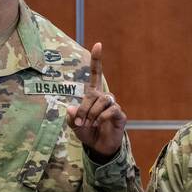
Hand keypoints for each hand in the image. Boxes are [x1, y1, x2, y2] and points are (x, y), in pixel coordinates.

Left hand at [68, 42, 126, 159]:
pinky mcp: (120, 115)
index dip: (96, 60)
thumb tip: (72, 109)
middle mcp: (104, 98)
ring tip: (90, 124)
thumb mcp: (74, 125)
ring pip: (103, 100)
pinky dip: (102, 117)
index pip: (95, 74)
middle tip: (80, 122)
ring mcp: (113, 106)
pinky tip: (98, 124)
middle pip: (94, 94)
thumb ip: (71, 117)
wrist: (99, 147)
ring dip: (93, 113)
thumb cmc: (87, 133)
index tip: (98, 44)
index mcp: (93, 95)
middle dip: (84, 108)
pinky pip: (112, 110)